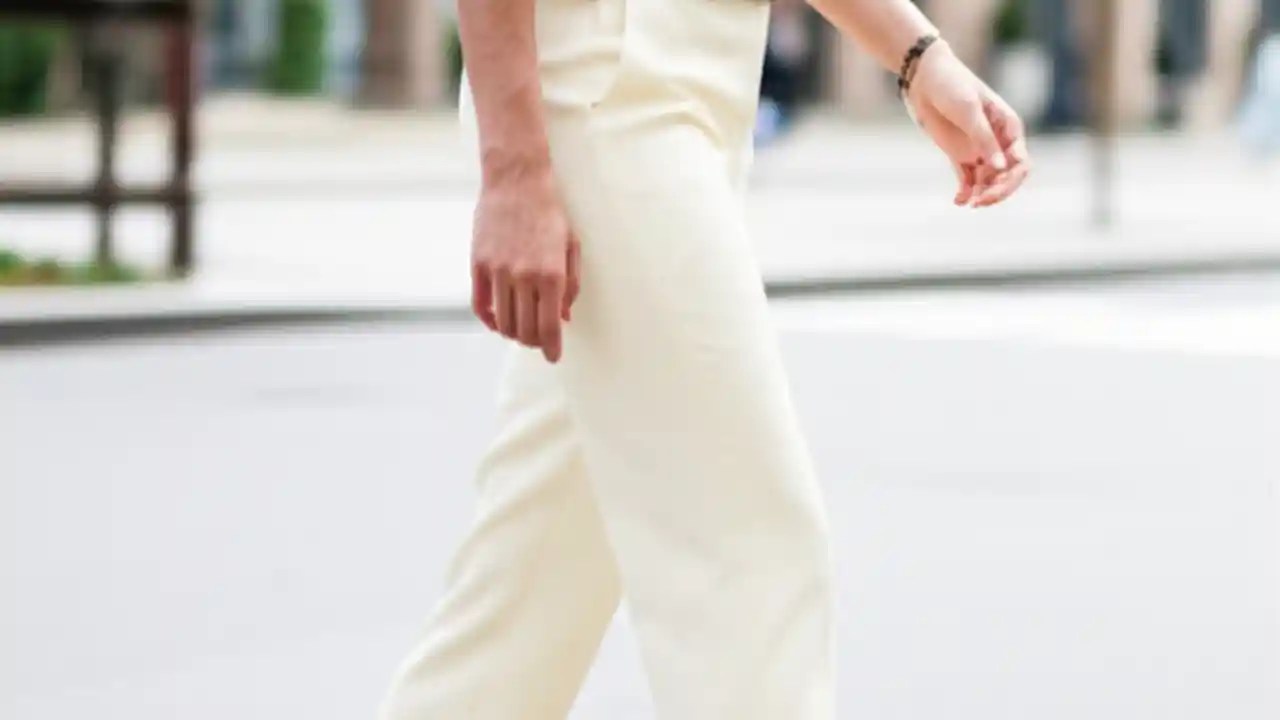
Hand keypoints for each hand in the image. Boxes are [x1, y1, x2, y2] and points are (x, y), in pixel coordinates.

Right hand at [471, 170, 580, 362]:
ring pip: (503, 322)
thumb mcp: (571, 246)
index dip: (551, 348)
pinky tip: (498, 321)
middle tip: (539, 340)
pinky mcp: (479, 265)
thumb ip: (571, 285)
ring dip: (513, 333)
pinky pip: (480, 306)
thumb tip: (564, 318)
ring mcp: (498, 271)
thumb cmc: (550, 212)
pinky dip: (489, 320)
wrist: (516, 181)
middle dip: (534, 342)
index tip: (553, 357)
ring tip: (521, 330)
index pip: (550, 326)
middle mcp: (524, 277)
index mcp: (552, 274)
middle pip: (525, 330)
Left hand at [906, 41, 1030, 207]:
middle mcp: (997, 141)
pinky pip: (968, 179)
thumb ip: (983, 138)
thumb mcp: (968, 110)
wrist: (923, 77)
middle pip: (1007, 176)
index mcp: (1008, 127)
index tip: (993, 184)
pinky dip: (966, 192)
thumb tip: (999, 168)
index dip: (1012, 179)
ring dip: (983, 194)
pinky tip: (959, 201)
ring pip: (988, 181)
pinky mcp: (959, 155)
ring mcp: (978, 149)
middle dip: (998, 191)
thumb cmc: (951, 85)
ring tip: (970, 203)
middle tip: (981, 203)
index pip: (1020, 161)